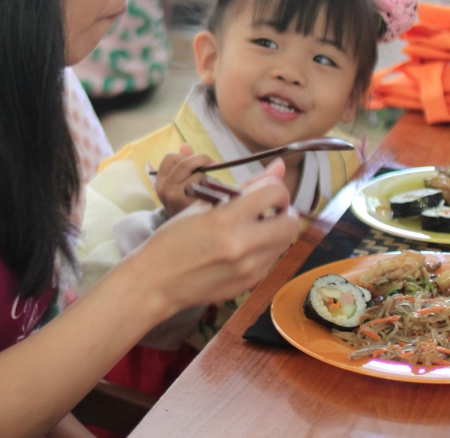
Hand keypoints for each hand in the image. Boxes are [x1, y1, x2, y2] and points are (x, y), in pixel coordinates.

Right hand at [132, 159, 300, 315]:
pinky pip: (272, 259)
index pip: (275, 192)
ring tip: (252, 228)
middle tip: (267, 210)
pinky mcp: (250, 284)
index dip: (275, 187)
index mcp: (226, 219)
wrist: (158, 280)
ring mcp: (249, 268)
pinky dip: (265, 249)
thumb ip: (246, 187)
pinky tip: (244, 247)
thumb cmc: (174, 238)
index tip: (264, 191)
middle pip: (291, 222)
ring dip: (276, 230)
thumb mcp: (203, 204)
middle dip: (283, 211)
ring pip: (285, 242)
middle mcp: (242, 245)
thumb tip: (279, 165)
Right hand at [154, 144, 213, 215]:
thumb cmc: (188, 206)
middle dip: (202, 160)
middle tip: (214, 163)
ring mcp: (175, 198)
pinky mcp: (190, 205)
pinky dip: (214, 187)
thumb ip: (183, 163)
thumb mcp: (181, 184)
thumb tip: (186, 146)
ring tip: (211, 187)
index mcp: (160, 182)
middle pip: (185, 163)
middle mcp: (164, 189)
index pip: (170, 158)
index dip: (186, 157)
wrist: (189, 236)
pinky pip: (206, 187)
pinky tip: (214, 195)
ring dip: (209, 177)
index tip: (198, 161)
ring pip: (198, 175)